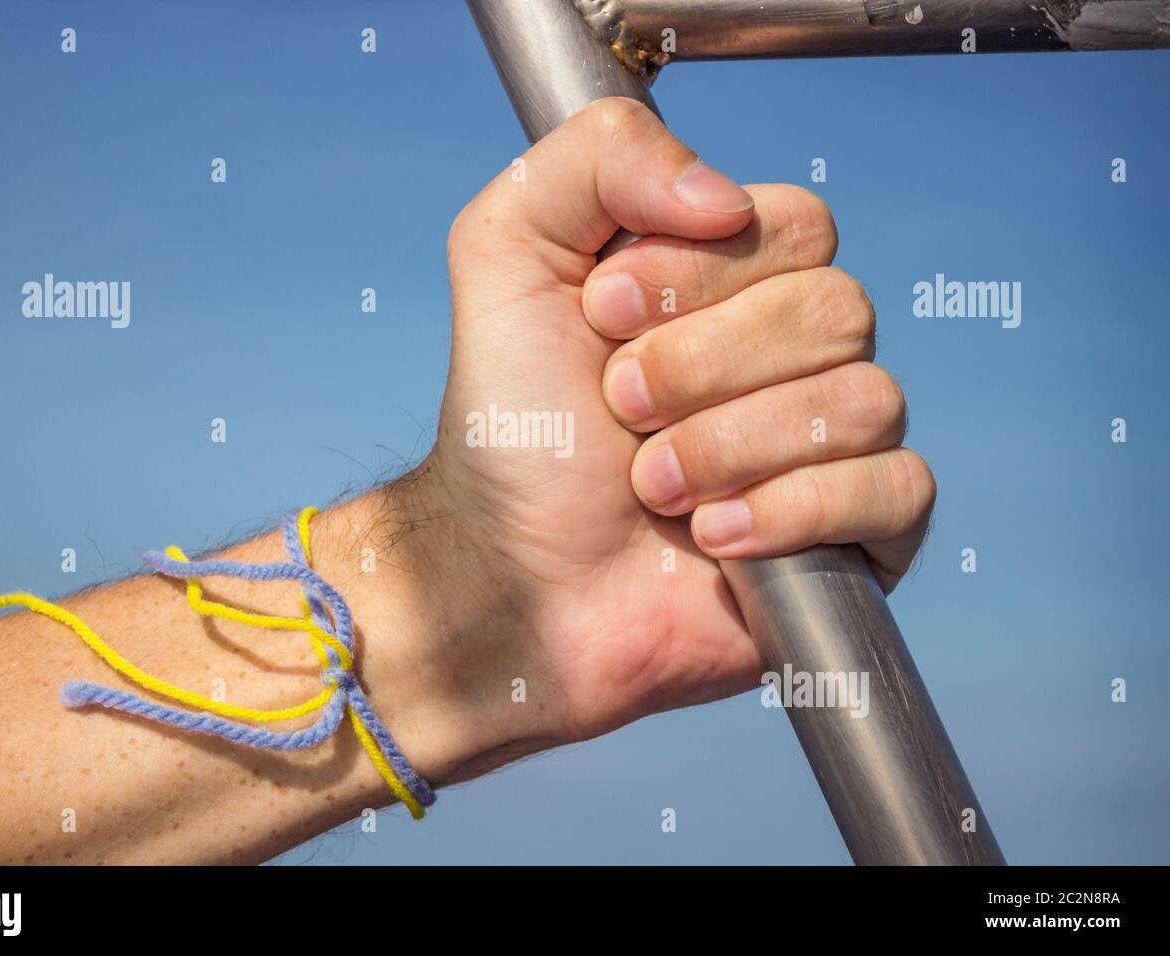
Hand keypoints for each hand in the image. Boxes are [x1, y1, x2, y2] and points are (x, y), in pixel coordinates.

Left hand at [335, 98, 934, 777]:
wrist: (512, 575)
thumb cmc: (514, 430)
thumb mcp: (508, 253)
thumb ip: (597, 159)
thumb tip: (723, 194)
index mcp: (737, 280)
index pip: (799, 224)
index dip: (698, 270)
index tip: (601, 317)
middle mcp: (796, 353)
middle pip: (837, 309)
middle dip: (699, 365)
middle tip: (618, 408)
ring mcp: (832, 444)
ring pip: (863, 400)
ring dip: (728, 446)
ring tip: (651, 485)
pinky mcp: (858, 535)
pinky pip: (897, 489)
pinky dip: (793, 511)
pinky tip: (715, 536)